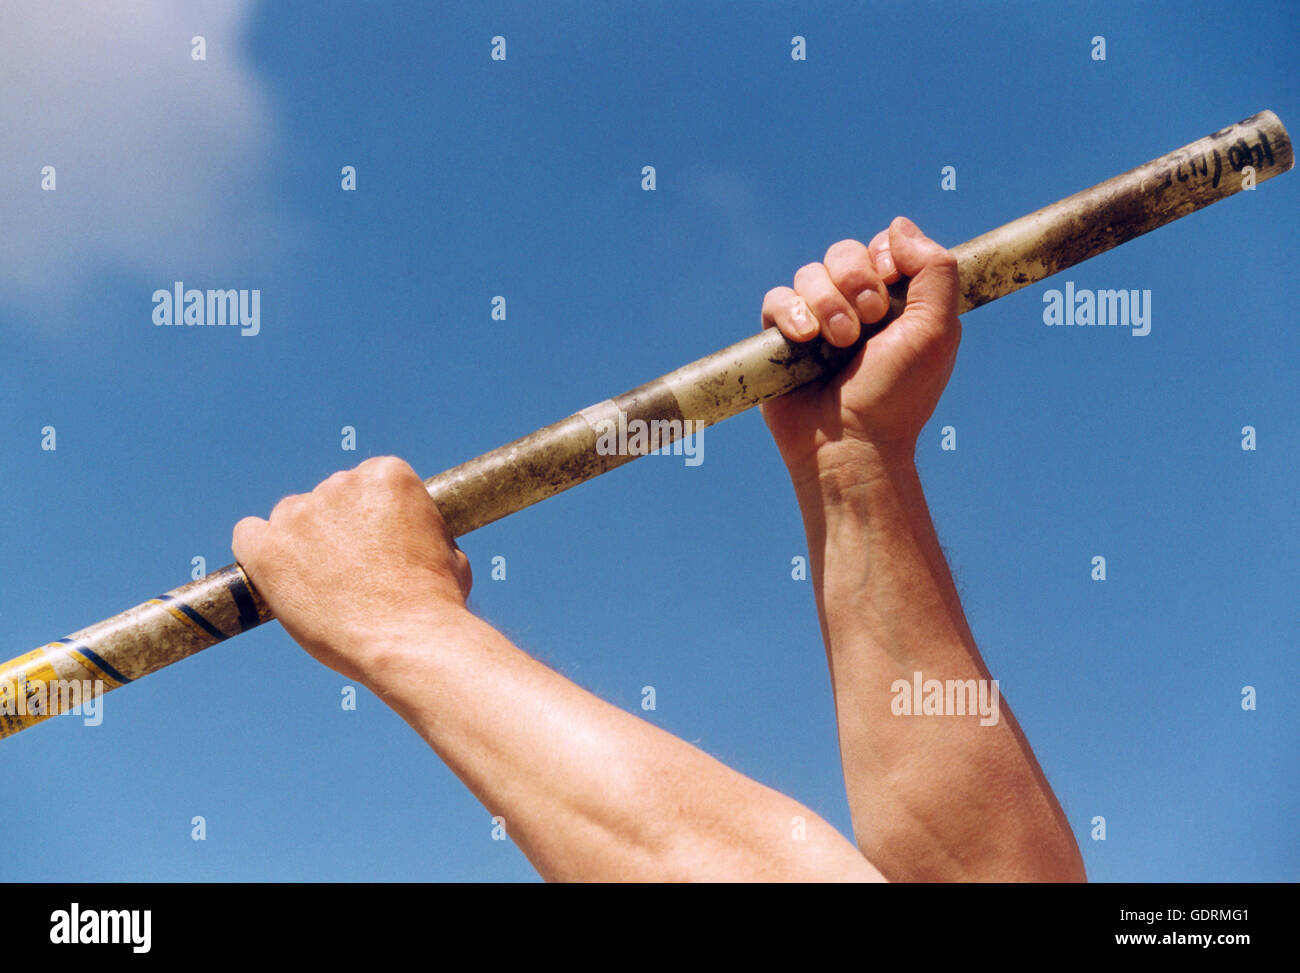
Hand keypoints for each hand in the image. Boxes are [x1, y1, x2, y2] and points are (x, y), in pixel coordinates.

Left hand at [231, 456, 471, 681]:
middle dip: (337, 529)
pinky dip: (259, 553)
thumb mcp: (447, 548)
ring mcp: (300, 513)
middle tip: (352, 573)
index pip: (366, 482)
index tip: (376, 546)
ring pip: (290, 517)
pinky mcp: (267, 547)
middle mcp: (341, 483)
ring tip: (321, 586)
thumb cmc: (435, 601)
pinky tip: (276, 576)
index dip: (371, 517)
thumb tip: (412, 534)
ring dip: (301, 543)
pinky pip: (248, 535)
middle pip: (328, 497)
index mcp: (387, 474)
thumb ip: (418, 529)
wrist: (408, 638)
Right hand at [760, 216, 960, 482]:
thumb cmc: (898, 397)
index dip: (883, 258)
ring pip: (809, 273)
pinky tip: (805, 340)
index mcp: (896, 302)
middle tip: (867, 323)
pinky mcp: (781, 339)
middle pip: (843, 252)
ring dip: (826, 303)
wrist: (851, 446)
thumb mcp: (937, 331)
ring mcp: (817, 321)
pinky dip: (790, 313)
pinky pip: (776, 299)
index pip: (882, 246)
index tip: (890, 290)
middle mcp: (856, 307)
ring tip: (837, 344)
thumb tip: (898, 226)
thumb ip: (934, 270)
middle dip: (854, 280)